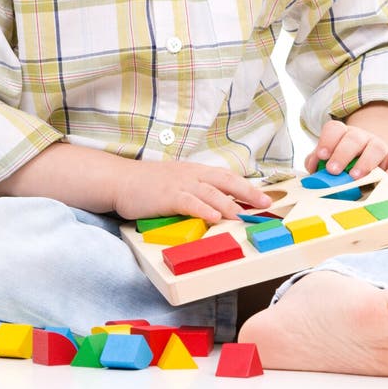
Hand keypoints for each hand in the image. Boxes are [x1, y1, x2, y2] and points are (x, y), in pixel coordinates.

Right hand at [113, 160, 272, 224]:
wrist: (121, 180)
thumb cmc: (148, 185)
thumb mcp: (176, 183)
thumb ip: (195, 191)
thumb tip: (217, 207)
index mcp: (196, 171)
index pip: (227, 176)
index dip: (247, 186)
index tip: (264, 196)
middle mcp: (192, 175)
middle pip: (226, 180)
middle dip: (248, 192)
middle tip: (266, 203)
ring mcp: (180, 184)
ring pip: (211, 192)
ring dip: (230, 204)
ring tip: (245, 216)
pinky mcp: (167, 196)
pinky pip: (189, 202)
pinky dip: (203, 209)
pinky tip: (215, 217)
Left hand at [303, 118, 387, 180]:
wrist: (371, 158)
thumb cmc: (345, 160)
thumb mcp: (328, 157)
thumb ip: (316, 161)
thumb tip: (312, 166)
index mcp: (343, 134)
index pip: (334, 129)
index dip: (327, 141)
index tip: (321, 155)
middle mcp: (362, 137)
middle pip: (353, 139)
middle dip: (342, 154)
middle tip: (333, 170)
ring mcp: (380, 147)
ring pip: (376, 149)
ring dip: (365, 162)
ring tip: (354, 176)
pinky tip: (385, 180)